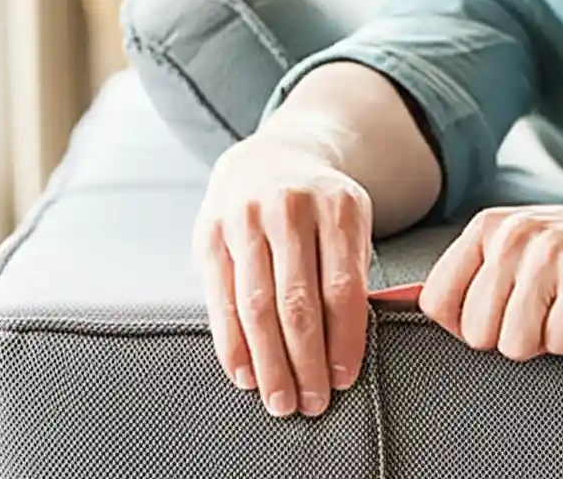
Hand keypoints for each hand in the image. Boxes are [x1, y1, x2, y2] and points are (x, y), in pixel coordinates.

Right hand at [192, 134, 372, 417]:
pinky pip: (220, 300)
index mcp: (337, 207)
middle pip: (296, 303)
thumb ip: (352, 273)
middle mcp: (289, 209)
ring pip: (255, 306)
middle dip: (305, 362)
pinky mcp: (210, 234)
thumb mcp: (351, 223)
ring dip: (268, 363)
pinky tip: (246, 373)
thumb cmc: (319, 206)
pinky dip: (233, 344)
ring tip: (280, 399)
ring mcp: (244, 219)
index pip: (342, 288)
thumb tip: (346, 348)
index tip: (343, 378)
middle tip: (311, 403)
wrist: (271, 158)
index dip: (343, 340)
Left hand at [418, 199, 562, 360]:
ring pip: (514, 345)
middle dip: (516, 335)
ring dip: (552, 338)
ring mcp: (547, 257)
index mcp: (489, 227)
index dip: (466, 325)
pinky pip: (561, 344)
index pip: (436, 300)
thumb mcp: (528, 245)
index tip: (505, 316)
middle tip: (553, 308)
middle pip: (475, 333)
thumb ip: (481, 274)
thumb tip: (418, 308)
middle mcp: (512, 236)